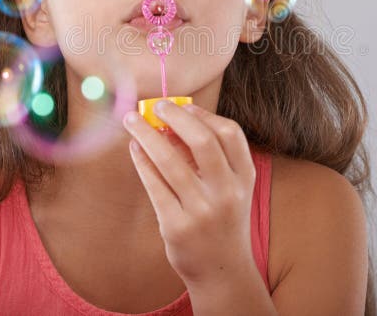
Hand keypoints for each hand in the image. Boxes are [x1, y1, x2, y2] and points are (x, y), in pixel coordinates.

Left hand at [122, 101, 257, 285]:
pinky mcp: (177, 226)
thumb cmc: (222, 219)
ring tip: (132, 121)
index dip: (205, 116)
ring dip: (147, 135)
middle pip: (203, 142)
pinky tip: (134, 148)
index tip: (184, 106)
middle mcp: (227, 193)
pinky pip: (154, 186)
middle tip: (156, 106)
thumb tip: (172, 121)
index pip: (230, 134)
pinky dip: (142, 161)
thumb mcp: (231, 189)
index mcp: (245, 178)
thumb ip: (211, 158)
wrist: (222, 271)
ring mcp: (202, 211)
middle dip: (176, 118)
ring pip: (170, 162)